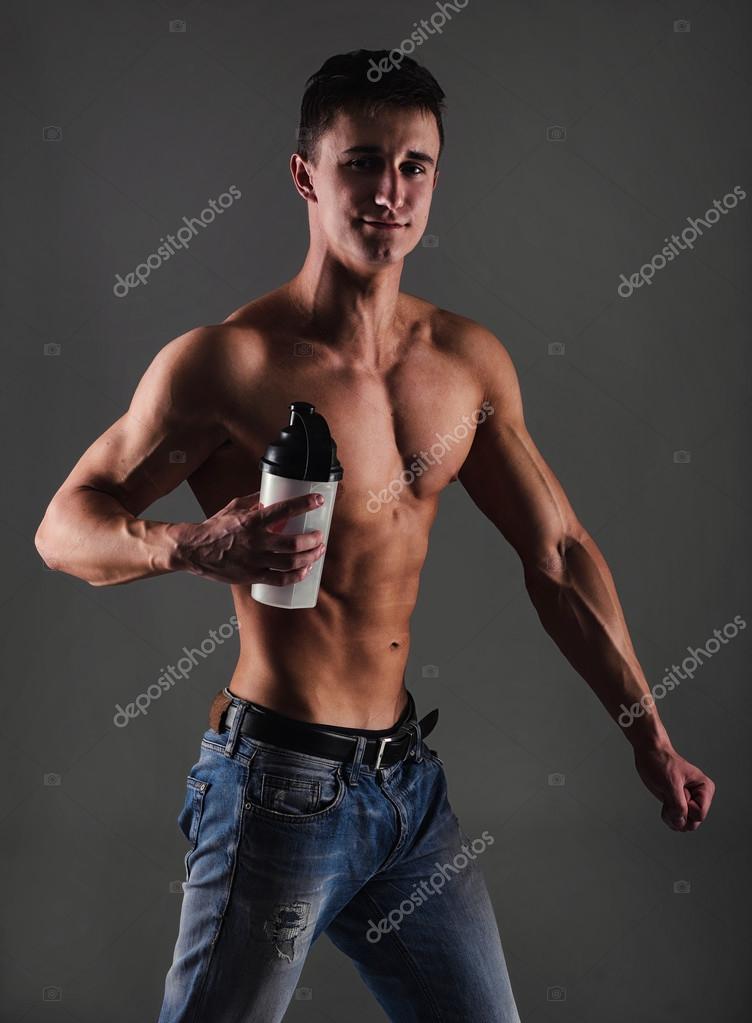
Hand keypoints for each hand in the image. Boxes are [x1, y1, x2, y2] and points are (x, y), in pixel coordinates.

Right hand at [173, 491, 325, 585]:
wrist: (195, 550)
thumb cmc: (215, 528)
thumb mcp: (234, 507)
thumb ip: (255, 501)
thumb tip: (272, 493)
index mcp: (252, 521)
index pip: (284, 509)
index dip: (305, 504)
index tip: (319, 500)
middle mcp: (256, 541)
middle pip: (293, 543)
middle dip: (313, 540)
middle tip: (320, 536)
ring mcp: (255, 560)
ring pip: (290, 562)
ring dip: (309, 557)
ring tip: (318, 552)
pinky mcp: (252, 576)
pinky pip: (279, 579)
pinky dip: (296, 576)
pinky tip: (305, 571)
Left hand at [633, 744, 715, 831]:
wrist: (649, 753)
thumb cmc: (661, 762)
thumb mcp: (670, 784)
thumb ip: (678, 806)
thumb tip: (680, 824)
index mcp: (705, 789)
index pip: (699, 814)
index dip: (685, 808)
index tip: (677, 791)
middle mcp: (700, 797)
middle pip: (694, 823)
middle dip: (677, 815)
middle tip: (668, 797)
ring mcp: (689, 801)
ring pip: (685, 825)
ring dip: (672, 817)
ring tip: (665, 801)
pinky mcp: (679, 804)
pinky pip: (677, 822)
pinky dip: (669, 817)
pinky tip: (664, 806)